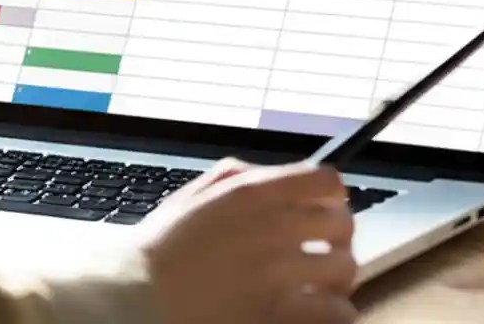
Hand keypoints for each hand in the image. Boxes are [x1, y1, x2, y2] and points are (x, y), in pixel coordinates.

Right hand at [140, 159, 356, 323]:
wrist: (138, 300)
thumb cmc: (158, 252)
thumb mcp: (190, 198)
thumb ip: (231, 177)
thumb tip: (262, 173)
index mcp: (252, 194)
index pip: (325, 181)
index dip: (330, 196)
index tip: (322, 210)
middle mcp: (273, 227)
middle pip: (343, 224)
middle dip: (335, 239)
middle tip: (321, 255)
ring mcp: (280, 273)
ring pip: (345, 269)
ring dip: (334, 279)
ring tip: (317, 288)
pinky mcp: (282, 314)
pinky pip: (337, 312)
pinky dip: (332, 314)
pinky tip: (313, 314)